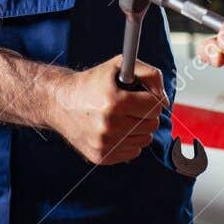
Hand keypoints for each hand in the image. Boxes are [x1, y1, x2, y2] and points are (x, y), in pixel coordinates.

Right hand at [49, 56, 167, 164]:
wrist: (59, 103)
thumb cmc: (91, 83)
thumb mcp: (119, 66)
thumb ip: (150, 75)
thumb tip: (164, 99)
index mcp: (114, 102)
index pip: (155, 106)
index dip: (153, 98)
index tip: (145, 96)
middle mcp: (109, 126)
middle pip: (152, 124)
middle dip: (147, 113)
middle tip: (133, 106)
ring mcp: (104, 144)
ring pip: (145, 139)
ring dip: (139, 128)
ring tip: (123, 117)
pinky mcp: (101, 157)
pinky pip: (133, 152)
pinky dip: (130, 141)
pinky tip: (116, 130)